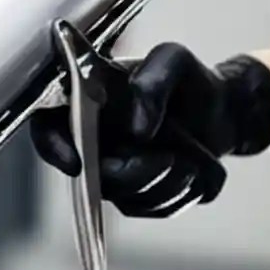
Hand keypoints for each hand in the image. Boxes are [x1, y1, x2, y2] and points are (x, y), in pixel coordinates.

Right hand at [29, 43, 269, 216]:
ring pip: (126, 198)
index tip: (77, 162)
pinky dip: (181, 193)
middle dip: (132, 173)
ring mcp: (113, 175)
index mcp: (85, 104)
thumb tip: (137, 130)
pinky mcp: (139, 197)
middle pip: (90, 175)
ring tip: (188, 157)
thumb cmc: (186, 80)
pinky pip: (153, 208)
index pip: (47, 128)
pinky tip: (193, 170)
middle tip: (168, 157)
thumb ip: (152, 84)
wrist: (222, 111)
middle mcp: (92, 144)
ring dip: (165, 182)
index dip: (53, 148)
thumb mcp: (172, 61)